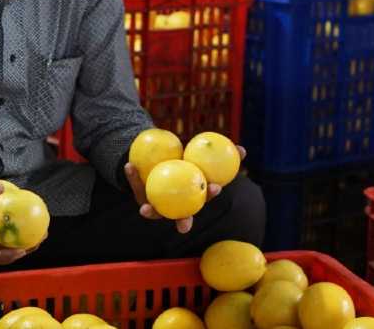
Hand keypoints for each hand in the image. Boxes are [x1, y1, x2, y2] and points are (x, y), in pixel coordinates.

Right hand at [0, 185, 39, 264]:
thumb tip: (0, 189)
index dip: (12, 254)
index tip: (28, 246)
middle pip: (4, 257)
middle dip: (24, 249)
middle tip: (40, 236)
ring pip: (3, 253)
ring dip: (20, 245)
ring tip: (37, 234)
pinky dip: (11, 239)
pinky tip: (22, 228)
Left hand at [124, 146, 247, 233]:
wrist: (158, 160)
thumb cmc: (184, 161)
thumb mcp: (200, 156)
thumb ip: (220, 156)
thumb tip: (243, 150)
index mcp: (192, 196)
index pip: (204, 197)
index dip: (209, 194)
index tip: (216, 187)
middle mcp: (176, 206)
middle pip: (181, 216)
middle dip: (183, 222)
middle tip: (184, 223)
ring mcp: (158, 204)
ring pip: (154, 211)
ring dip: (149, 211)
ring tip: (145, 209)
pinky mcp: (140, 197)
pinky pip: (136, 186)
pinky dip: (132, 176)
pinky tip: (130, 165)